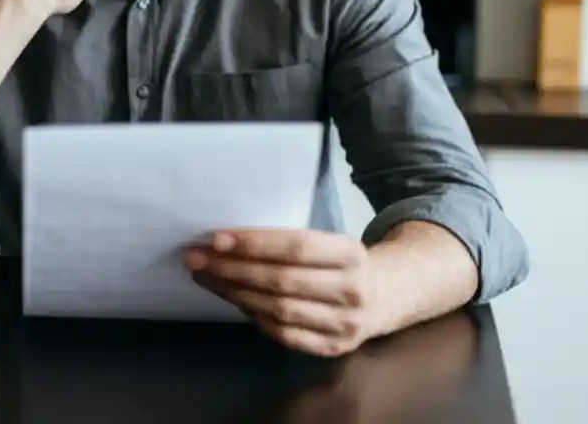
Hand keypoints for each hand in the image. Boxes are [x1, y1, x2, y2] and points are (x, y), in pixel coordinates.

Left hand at [185, 228, 383, 357]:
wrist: (390, 294)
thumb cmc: (344, 262)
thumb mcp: (331, 240)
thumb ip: (290, 241)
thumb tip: (227, 241)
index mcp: (350, 253)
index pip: (295, 247)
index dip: (253, 244)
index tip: (216, 239)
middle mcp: (351, 290)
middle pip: (281, 281)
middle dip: (232, 269)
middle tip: (196, 259)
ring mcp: (345, 323)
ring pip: (278, 310)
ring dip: (235, 293)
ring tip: (208, 278)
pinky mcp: (334, 347)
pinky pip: (284, 334)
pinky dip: (255, 317)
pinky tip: (236, 301)